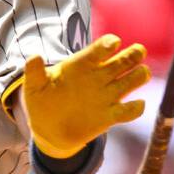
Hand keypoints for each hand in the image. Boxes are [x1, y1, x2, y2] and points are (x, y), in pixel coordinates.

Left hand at [21, 35, 149, 159]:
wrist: (48, 130)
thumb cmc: (42, 102)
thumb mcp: (34, 88)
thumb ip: (34, 73)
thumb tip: (33, 57)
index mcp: (82, 64)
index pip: (101, 48)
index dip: (109, 43)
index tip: (114, 44)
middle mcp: (100, 77)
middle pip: (126, 59)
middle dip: (134, 53)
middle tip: (137, 53)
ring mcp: (107, 96)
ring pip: (134, 79)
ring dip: (140, 75)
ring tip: (138, 75)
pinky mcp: (111, 116)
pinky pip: (131, 110)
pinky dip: (136, 107)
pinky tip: (134, 106)